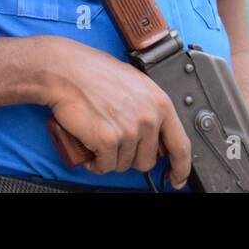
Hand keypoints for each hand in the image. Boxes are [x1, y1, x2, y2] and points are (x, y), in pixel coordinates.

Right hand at [34, 36, 191, 187]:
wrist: (67, 71)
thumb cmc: (95, 72)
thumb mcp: (135, 83)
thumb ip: (149, 106)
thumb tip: (154, 128)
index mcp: (160, 103)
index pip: (180, 145)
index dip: (181, 167)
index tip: (177, 177)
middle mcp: (148, 118)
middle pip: (147, 160)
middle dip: (130, 158)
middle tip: (116, 144)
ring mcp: (129, 130)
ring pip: (124, 165)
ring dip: (110, 158)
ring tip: (99, 140)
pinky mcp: (108, 140)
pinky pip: (105, 166)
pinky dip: (96, 164)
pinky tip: (91, 151)